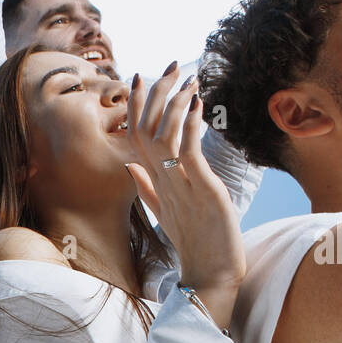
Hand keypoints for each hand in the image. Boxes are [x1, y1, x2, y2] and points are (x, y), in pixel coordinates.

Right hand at [125, 64, 244, 327]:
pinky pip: (189, 152)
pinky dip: (191, 124)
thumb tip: (131, 166)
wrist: (211, 278)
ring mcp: (180, 187)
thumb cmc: (196, 247)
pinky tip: (198, 103)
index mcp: (155, 185)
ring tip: (189, 77)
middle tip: (171, 65)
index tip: (140, 77)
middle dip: (157, 94)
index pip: (137, 138)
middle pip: (147, 130)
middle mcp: (162, 183)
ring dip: (176, 103)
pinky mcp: (201, 191)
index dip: (137, 106)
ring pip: (164, 137)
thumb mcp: (167, 213)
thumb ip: (147, 188)